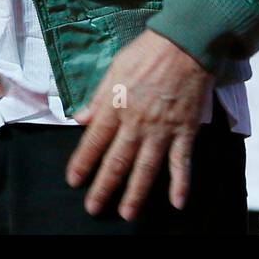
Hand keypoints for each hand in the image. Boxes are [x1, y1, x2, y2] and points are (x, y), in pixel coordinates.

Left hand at [66, 30, 213, 221]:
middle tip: (94, 208)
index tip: (74, 180)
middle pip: (117, 161)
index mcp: (115, 106)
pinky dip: (181, 183)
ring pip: (146, 168)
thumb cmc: (147, 53)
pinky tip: (177, 203)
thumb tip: (79, 118)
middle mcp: (136, 123)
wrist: (184, 44)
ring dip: (136, 193)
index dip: (82, 163)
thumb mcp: (114, 69)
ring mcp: (162, 129)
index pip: (94, 141)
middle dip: (104, 187)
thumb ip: (98, 98)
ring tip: (127, 213)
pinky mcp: (185, 130)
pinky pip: (182, 162)